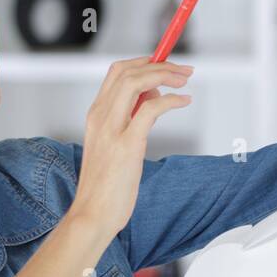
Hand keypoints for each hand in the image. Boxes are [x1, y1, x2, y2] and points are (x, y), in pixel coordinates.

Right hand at [67, 57, 192, 239]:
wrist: (92, 214)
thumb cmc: (105, 185)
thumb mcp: (114, 145)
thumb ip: (129, 119)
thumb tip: (153, 97)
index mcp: (95, 115)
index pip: (117, 72)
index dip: (144, 62)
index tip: (165, 64)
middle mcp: (100, 117)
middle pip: (128, 71)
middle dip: (159, 65)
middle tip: (182, 71)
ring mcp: (112, 130)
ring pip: (136, 82)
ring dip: (165, 75)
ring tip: (184, 81)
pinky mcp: (127, 145)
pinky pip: (151, 109)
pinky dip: (171, 100)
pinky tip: (184, 102)